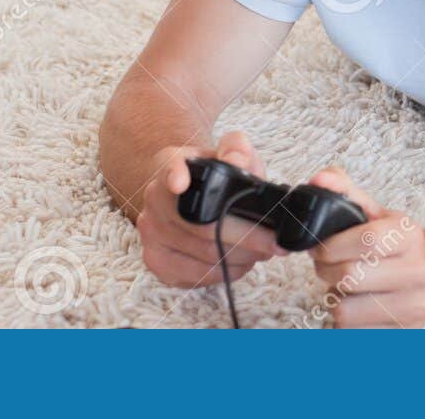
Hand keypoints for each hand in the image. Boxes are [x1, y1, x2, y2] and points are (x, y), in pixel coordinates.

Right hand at [136, 132, 283, 287]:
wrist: (191, 194)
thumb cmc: (217, 174)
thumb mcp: (231, 152)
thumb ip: (238, 148)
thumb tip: (238, 161)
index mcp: (170, 162)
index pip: (169, 166)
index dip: (175, 174)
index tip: (180, 183)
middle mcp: (154, 197)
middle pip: (204, 225)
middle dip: (248, 237)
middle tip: (274, 241)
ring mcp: (151, 231)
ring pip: (204, 255)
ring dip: (241, 257)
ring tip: (261, 252)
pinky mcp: (156, 260)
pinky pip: (195, 275)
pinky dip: (225, 272)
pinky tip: (239, 262)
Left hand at [307, 169, 424, 327]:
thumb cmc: (395, 244)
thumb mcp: (375, 213)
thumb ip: (344, 192)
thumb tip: (317, 180)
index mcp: (409, 235)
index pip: (366, 240)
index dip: (332, 246)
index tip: (320, 248)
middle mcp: (417, 271)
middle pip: (351, 277)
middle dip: (326, 271)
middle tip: (326, 266)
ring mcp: (412, 307)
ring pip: (346, 311)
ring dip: (334, 299)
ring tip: (343, 287)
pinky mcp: (402, 334)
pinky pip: (352, 334)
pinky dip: (344, 321)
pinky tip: (355, 305)